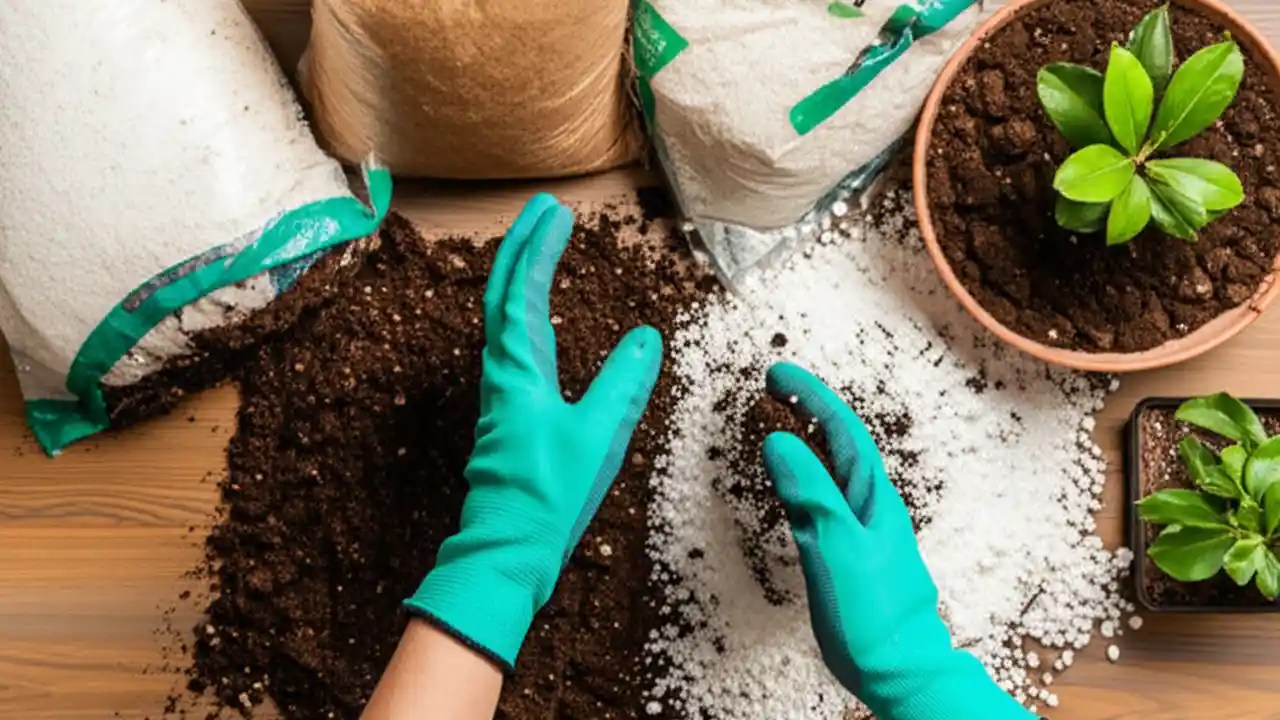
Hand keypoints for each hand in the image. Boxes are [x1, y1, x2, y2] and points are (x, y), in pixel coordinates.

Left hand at [404, 194, 663, 670]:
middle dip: (520, 246)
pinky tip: (540, 323)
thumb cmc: (549, 495)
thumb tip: (645, 337)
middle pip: (501, 294)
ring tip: (540, 250)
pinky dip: (523, 314)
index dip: (538, 246)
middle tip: (543, 211)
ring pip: (500, 318)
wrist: (506, 550)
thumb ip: (623, 383)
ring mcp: (500, 395)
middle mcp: (501, 375)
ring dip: (518, 276)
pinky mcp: (506, 415)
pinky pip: (510, 346)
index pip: (522, 290)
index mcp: (519, 371)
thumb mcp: (599, 435)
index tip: (557, 211)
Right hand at [763, 363, 1032, 719]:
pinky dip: (802, 482)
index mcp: (871, 497)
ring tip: (779, 418)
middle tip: (774, 385)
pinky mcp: (845, 556)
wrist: (901, 672)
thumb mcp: (837, 546)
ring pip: (829, 472)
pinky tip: (790, 487)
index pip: (841, 429)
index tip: (777, 372)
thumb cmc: (875, 615)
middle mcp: (867, 507)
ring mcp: (858, 531)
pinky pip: (821, 503)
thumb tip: (779, 439)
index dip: (810, 395)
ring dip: (805, 441)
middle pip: (838, 443)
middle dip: (808, 408)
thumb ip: (810, 493)